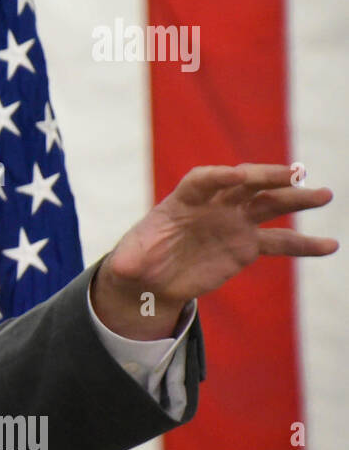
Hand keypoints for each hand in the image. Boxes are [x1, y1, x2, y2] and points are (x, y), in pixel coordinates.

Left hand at [93, 163, 337, 339]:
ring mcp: (234, 223)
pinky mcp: (247, 245)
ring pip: (269, 204)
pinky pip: (280, 242)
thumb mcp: (127, 261)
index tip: (235, 175)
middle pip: (243, 183)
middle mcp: (214, 205)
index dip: (218, 176)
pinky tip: (329, 245)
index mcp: (183, 201)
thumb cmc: (139, 259)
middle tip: (294, 173)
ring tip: (324, 195)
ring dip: (296, 199)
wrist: (155, 276)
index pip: (202, 180)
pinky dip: (304, 243)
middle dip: (266, 176)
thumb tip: (121, 268)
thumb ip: (125, 261)